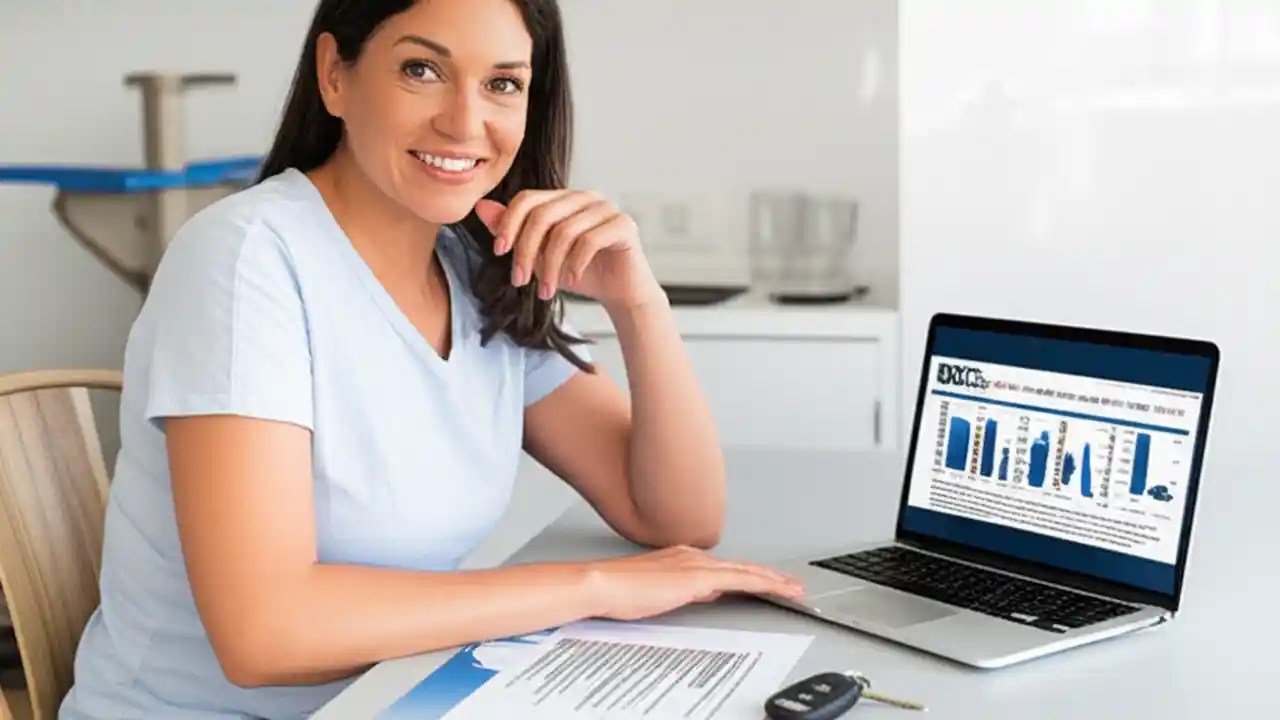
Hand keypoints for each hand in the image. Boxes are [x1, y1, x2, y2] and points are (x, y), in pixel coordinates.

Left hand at [474, 190, 663, 310]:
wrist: (621, 293)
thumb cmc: (580, 272)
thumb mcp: (539, 255)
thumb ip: (513, 231)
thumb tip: (481, 207)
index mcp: (563, 198)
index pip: (528, 199)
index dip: (509, 223)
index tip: (499, 252)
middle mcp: (585, 197)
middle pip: (543, 215)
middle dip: (526, 251)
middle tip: (519, 282)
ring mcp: (606, 208)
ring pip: (565, 231)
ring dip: (550, 267)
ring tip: (546, 292)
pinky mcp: (624, 225)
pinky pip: (590, 240)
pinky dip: (575, 264)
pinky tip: (571, 282)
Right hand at [581, 545, 806, 621]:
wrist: (602, 584)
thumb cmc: (619, 590)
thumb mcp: (658, 592)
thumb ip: (684, 590)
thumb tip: (704, 593)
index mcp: (682, 557)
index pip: (725, 568)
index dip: (750, 574)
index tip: (767, 581)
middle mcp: (693, 556)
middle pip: (742, 567)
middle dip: (770, 576)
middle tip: (792, 584)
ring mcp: (697, 565)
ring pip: (746, 572)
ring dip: (773, 580)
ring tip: (794, 589)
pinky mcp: (698, 578)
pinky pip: (740, 581)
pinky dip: (763, 584)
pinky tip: (777, 589)